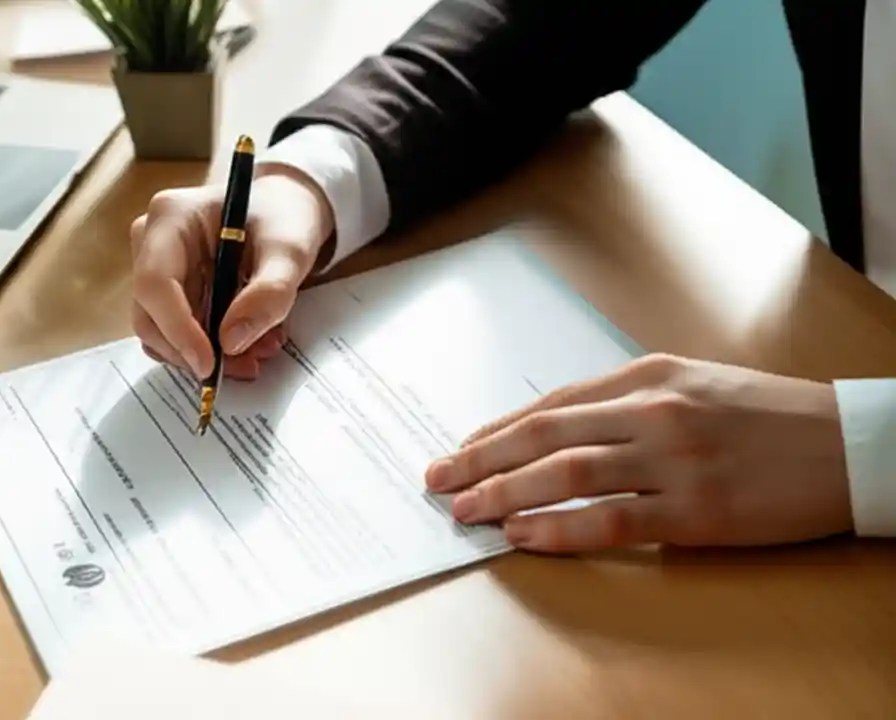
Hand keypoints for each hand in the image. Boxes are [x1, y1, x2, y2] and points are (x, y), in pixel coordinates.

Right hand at [130, 165, 333, 379]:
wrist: (286, 211)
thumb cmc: (285, 218)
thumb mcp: (290, 252)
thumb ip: (268, 294)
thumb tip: (231, 342)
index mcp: (171, 217)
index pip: (155, 283)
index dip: (177, 329)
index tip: (209, 364)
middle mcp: (151, 241)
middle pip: (150, 314)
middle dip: (193, 350)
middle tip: (244, 366)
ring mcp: (156, 267)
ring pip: (161, 330)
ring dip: (204, 353)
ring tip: (255, 353)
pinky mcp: (168, 290)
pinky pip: (175, 332)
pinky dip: (207, 347)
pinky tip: (245, 344)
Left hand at [425, 354, 851, 552]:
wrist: (848, 444)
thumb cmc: (766, 414)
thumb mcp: (691, 383)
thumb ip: (626, 399)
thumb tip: (557, 427)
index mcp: (648, 375)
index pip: (551, 405)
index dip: (497, 430)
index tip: (459, 449)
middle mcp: (653, 410)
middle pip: (544, 435)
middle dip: (480, 458)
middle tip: (436, 479)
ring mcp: (673, 460)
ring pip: (567, 475)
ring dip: (506, 493)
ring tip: (465, 509)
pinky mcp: (696, 511)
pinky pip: (611, 521)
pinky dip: (560, 529)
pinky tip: (522, 535)